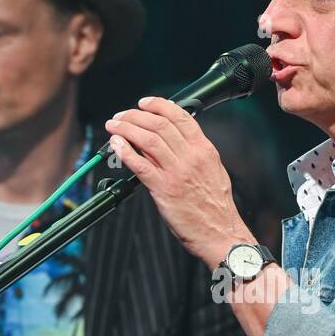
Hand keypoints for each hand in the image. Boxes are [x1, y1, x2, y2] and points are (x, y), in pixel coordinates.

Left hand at [105, 96, 255, 268]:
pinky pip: (140, 164)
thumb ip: (194, 155)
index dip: (159, 105)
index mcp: (204, 150)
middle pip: (159, 124)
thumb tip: (170, 142)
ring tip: (113, 126)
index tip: (144, 103)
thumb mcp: (212, 172)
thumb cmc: (216, 207)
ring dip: (126, 129)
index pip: (180, 117)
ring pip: (148, 139)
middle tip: (121, 116)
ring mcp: (177, 172)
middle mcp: (191, 157)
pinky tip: (116, 145)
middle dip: (135, 115)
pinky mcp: (164, 189)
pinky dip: (125, 151)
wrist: (221, 232)